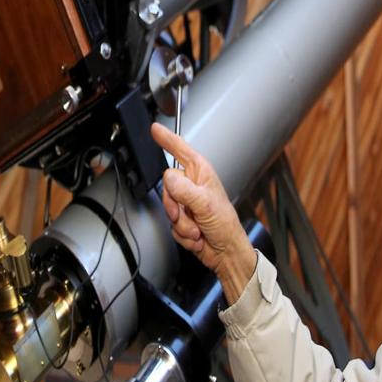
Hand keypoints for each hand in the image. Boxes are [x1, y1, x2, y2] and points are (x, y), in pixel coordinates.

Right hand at [150, 123, 255, 305]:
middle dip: (175, 207)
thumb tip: (169, 177)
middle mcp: (193, 185)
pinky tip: (196, 235)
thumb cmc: (226, 226)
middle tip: (187, 215)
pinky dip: (182, 234)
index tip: (155, 129)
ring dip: (182, 224)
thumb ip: (185, 190)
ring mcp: (187, 203)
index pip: (181, 151)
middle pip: (167, 186)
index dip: (167, 139)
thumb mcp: (206, 205)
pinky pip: (170, 225)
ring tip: (197, 228)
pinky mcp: (183, 219)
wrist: (226, 252)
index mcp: (202, 174)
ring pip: (168, 208)